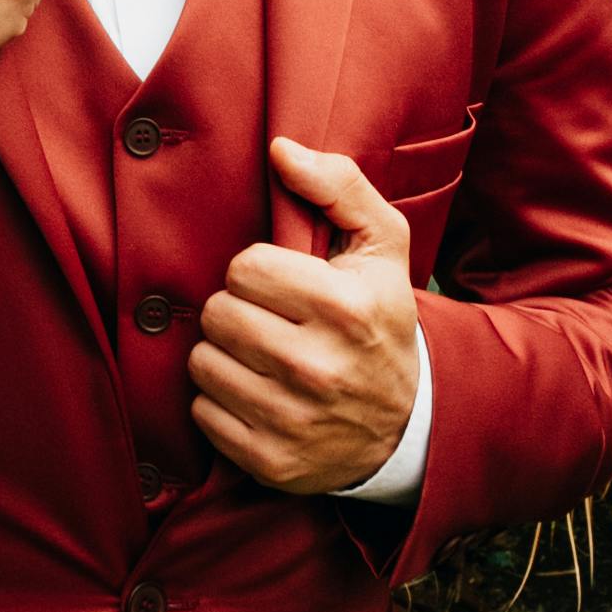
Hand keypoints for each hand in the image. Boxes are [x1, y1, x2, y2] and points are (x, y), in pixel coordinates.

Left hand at [187, 135, 419, 497]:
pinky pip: (203, 414)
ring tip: (258, 355)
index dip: (257, 271)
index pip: (245, 268)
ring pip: (203, 363)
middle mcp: (320, 367)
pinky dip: (220, 402)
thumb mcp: (382, 246)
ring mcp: (294, 420)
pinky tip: (255, 394)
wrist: (407, 425)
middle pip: (217, 314)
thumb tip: (279, 150)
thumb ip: (338, 185)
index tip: (280, 285)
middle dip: (235, 310)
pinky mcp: (271, 462)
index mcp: (347, 307)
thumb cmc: (382, 320)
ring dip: (223, 354)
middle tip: (265, 320)